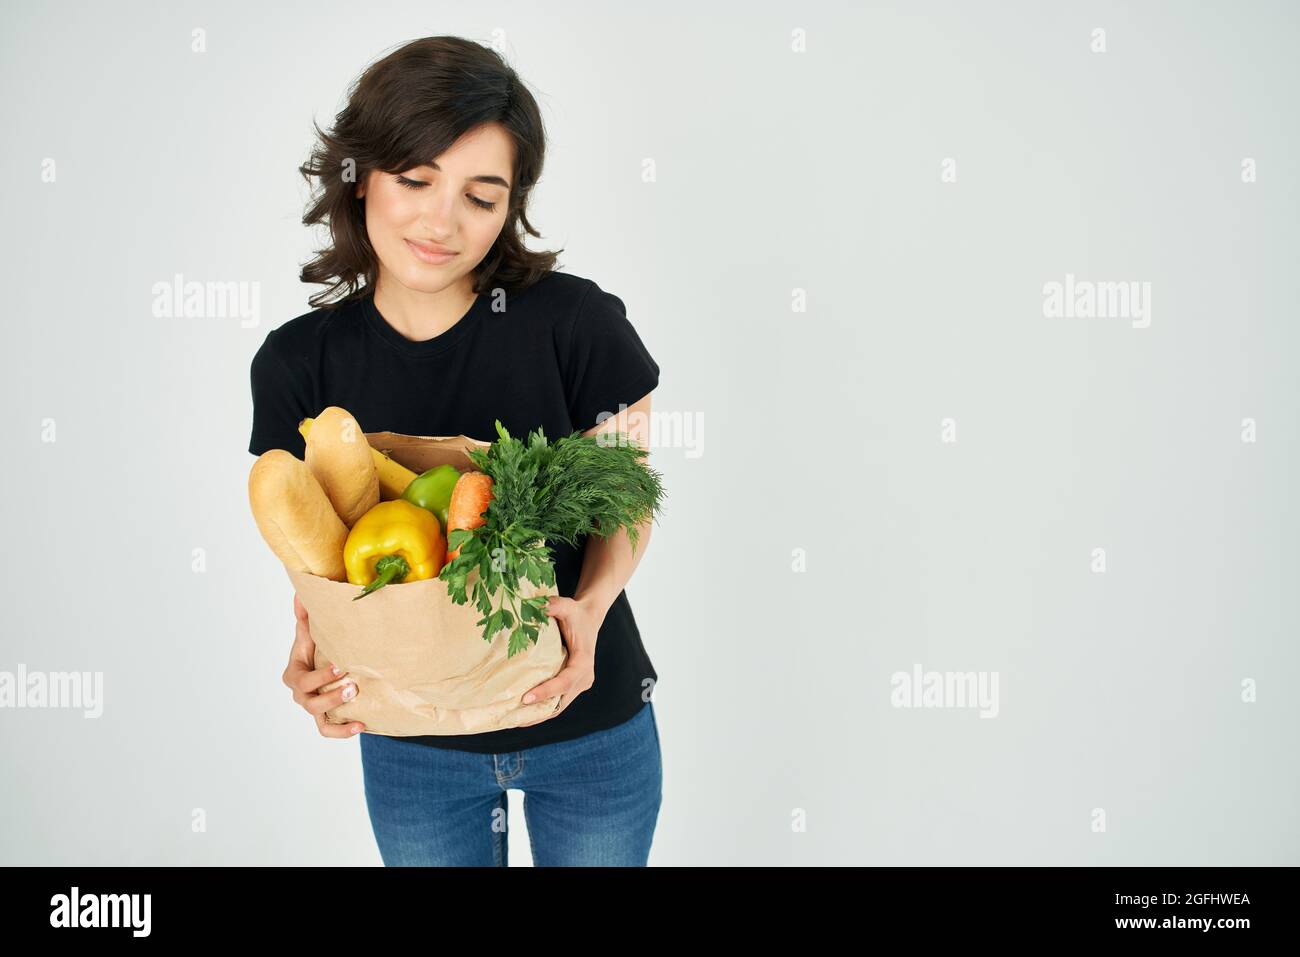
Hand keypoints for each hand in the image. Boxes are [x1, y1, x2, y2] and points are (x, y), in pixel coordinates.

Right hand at [282, 593, 365, 738]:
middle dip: (330, 693)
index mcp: (294, 673)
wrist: (328, 664)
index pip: (302, 680)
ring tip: (356, 698)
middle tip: (352, 685)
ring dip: (336, 708)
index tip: (340, 665)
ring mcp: (311, 707)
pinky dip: (342, 731)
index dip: (320, 676)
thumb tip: (301, 594)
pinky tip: (361, 725)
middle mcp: (300, 693)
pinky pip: (328, 730)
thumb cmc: (316, 647)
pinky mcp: (324, 717)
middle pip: (309, 701)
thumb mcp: (310, 632)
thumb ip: (305, 616)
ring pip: (318, 716)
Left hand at [514, 594, 603, 726]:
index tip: (526, 698)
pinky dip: (542, 710)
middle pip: (560, 702)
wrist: (589, 618)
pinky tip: (522, 714)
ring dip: (538, 715)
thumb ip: (552, 605)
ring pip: (558, 707)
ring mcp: (580, 684)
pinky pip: (557, 703)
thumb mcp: (566, 606)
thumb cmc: (576, 613)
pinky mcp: (573, 687)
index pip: (564, 682)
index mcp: (584, 662)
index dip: (546, 692)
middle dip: (537, 712)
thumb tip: (533, 606)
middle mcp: (584, 678)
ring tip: (513, 721)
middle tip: (512, 719)